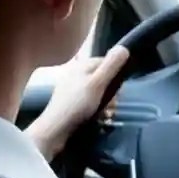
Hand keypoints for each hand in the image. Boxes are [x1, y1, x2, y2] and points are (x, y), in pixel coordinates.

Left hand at [26, 46, 130, 160]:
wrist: (55, 130)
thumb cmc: (77, 105)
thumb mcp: (97, 84)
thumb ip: (110, 66)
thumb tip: (124, 47)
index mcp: (82, 65)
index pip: (107, 62)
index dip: (117, 75)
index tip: (120, 90)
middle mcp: (77, 74)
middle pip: (104, 78)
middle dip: (112, 93)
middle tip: (112, 105)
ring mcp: (73, 89)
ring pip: (98, 92)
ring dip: (106, 104)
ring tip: (106, 114)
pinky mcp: (71, 103)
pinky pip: (90, 102)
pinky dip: (97, 110)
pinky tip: (98, 118)